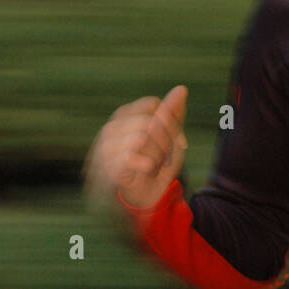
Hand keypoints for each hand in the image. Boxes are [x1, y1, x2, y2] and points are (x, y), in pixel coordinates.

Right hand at [83, 85, 188, 210]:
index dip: (172, 121)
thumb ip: (174, 114)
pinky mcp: (107, 164)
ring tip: (156, 164)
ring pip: (142, 135)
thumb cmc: (155, 166)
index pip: (153, 104)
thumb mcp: (170, 139)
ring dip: (157, 153)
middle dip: (167, 140)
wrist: (143, 199)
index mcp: (125, 115)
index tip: (182, 142)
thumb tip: (182, 88)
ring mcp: (107, 145)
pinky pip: (131, 154)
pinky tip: (147, 169)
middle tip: (167, 157)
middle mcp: (113, 126)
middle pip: (149, 119)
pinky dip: (147, 163)